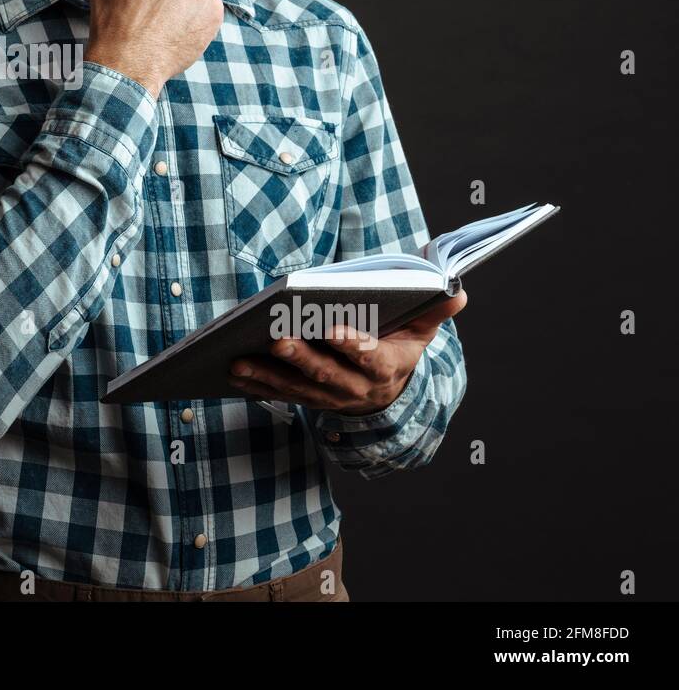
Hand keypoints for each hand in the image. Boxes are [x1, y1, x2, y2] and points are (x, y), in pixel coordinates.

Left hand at [225, 290, 467, 415]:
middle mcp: (356, 388)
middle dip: (301, 358)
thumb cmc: (399, 347)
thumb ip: (434, 309)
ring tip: (238, 360)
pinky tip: (233, 373)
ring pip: (297, 388)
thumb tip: (456, 289)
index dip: (351, 344)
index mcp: (385, 367)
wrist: (389, 394)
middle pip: (326, 374)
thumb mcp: (421, 330)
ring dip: (267, 375)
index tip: (331, 327)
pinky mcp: (308, 400)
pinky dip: (256, 386)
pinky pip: (280, 395)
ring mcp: (330, 398)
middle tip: (276, 339)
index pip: (368, 356)